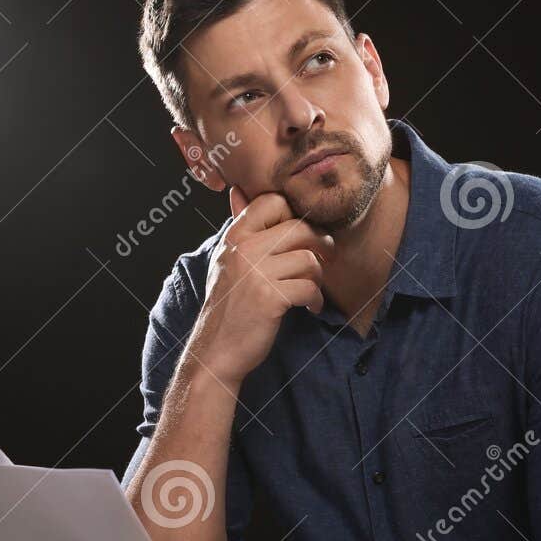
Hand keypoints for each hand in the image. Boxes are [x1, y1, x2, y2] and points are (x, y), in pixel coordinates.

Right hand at [187, 186, 334, 387]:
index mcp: (234, 236)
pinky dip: (315, 300)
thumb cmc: (229, 304)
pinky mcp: (270, 297)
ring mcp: (256, 273)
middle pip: (300, 228)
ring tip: (311, 289)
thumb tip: (237, 190)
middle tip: (323, 260)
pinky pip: (309, 287)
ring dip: (318, 277)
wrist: (217, 350)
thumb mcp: (227, 260)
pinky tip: (310, 307)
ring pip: (309, 258)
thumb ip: (239, 227)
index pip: (273, 201)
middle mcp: (244, 249)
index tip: (300, 236)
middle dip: (319, 245)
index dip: (294, 215)